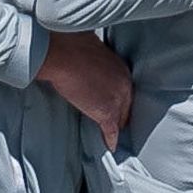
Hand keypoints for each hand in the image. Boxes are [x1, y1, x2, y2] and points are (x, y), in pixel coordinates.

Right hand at [36, 31, 132, 150]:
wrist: (66, 53)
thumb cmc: (72, 46)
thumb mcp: (92, 52)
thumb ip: (96, 65)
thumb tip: (86, 67)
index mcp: (122, 69)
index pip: (125, 91)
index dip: (119, 100)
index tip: (114, 105)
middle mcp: (125, 85)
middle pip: (126, 107)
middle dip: (121, 115)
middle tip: (117, 124)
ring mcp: (117, 100)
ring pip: (120, 120)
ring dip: (115, 128)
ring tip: (112, 136)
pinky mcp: (107, 112)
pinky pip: (111, 130)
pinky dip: (110, 140)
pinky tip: (110, 146)